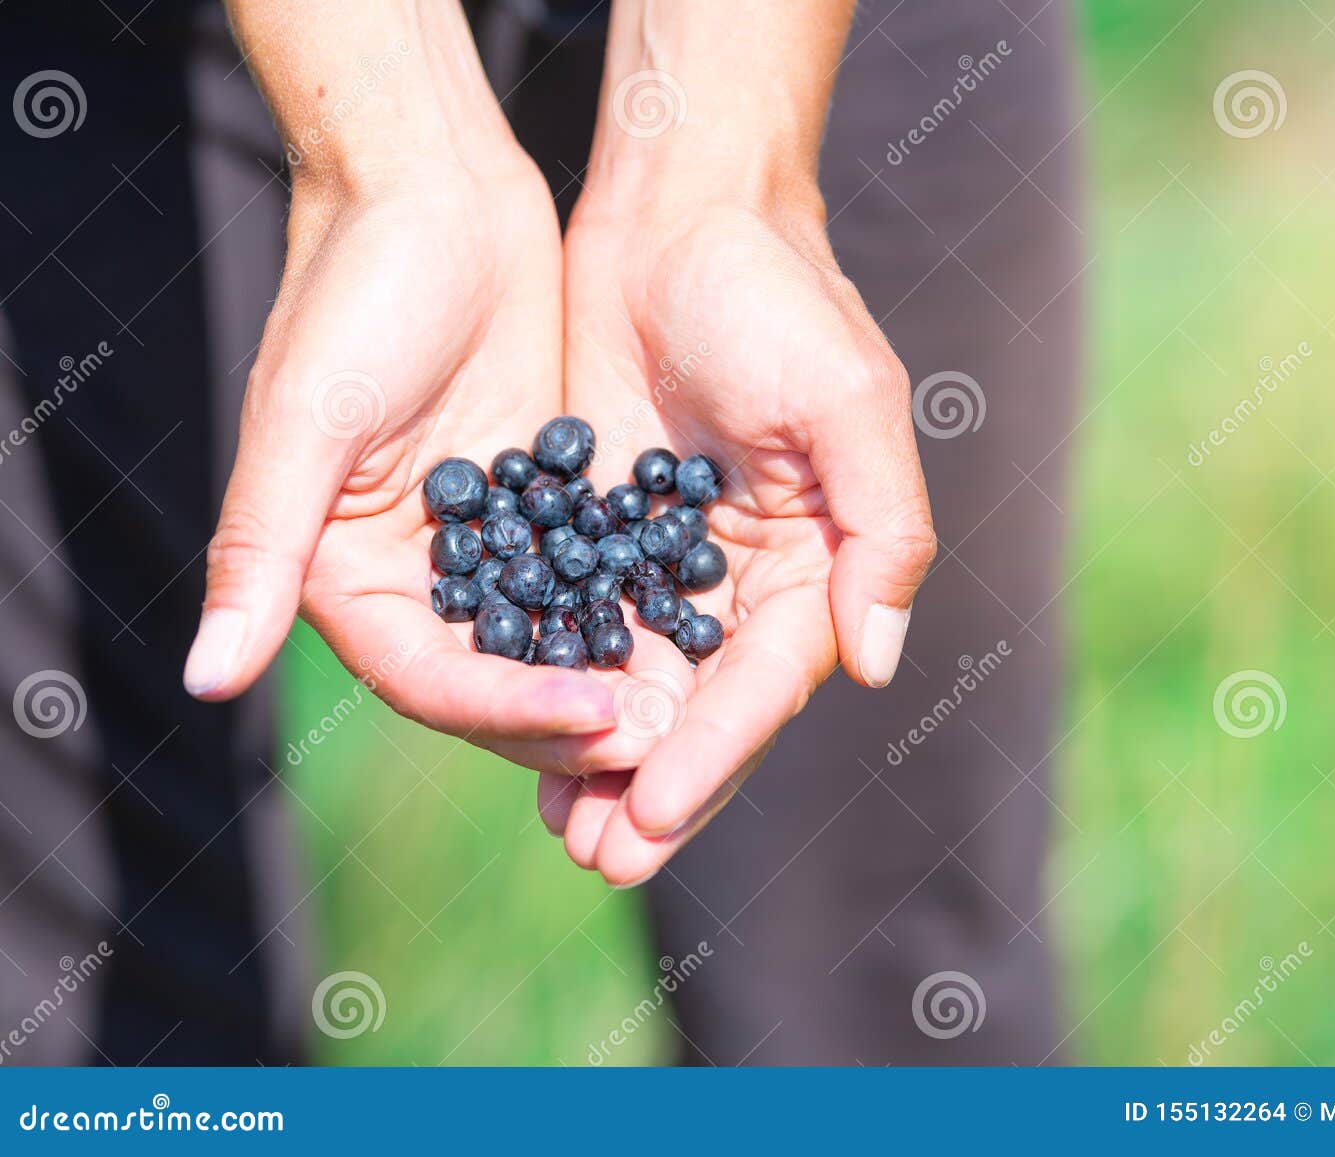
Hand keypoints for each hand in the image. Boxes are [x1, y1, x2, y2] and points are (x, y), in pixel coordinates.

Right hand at [183, 159, 653, 773]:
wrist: (433, 192)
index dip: (507, 707)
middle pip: (497, 681)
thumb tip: (204, 678)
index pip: (430, 679)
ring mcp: (488, 543)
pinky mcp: (545, 502)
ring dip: (613, 676)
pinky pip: (594, 574)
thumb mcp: (306, 425)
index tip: (595, 713)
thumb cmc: (353, 292)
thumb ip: (259, 553)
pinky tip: (699, 630)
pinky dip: (636, 607)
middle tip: (661, 734)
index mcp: (347, 577)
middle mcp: (417, 576)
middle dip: (572, 711)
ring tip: (688, 706)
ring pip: (553, 640)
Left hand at [545, 195, 935, 884]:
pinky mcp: (599, 529)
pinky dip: (554, 685)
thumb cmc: (778, 296)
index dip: (714, 752)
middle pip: (703, 707)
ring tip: (565, 836)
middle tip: (602, 860)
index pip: (765, 682)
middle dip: (656, 786)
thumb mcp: (849, 402)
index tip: (653, 812)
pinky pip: (578, 627)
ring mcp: (667, 560)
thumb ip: (879, 531)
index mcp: (815, 563)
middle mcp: (746, 579)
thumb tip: (875, 665)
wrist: (681, 210)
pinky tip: (520, 740)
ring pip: (639, 686)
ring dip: (602, 763)